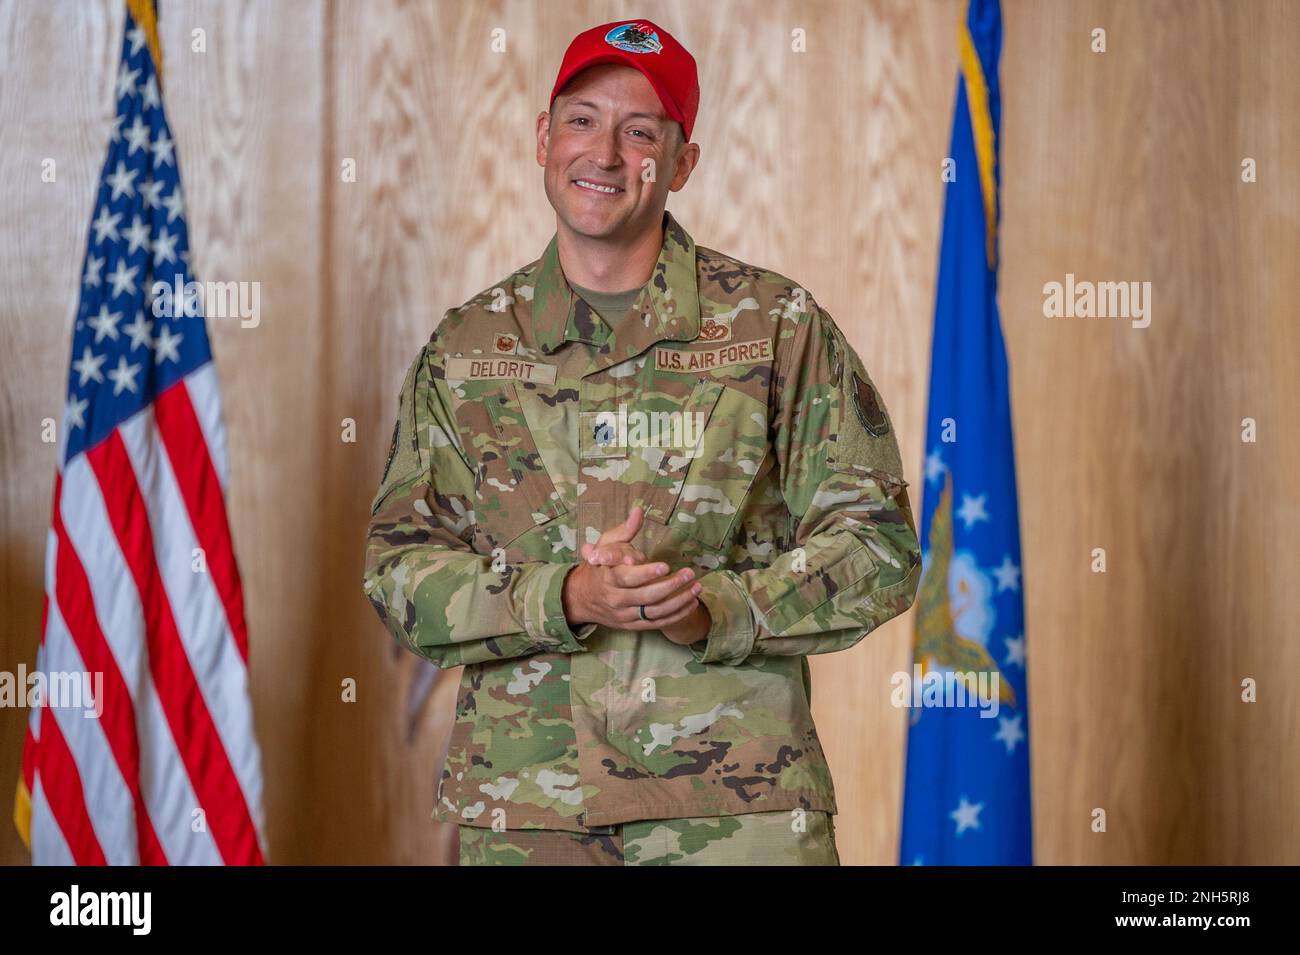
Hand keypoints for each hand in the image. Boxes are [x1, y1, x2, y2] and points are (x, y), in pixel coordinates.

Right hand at [572, 506, 711, 646]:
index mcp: (607, 578)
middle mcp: (615, 599)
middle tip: (690, 574)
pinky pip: (657, 623)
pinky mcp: (632, 625)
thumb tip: (638, 510)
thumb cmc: (599, 567)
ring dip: (679, 601)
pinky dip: (676, 615)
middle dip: (671, 586)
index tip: (665, 566)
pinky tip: (692, 603)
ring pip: (655, 611)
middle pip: (646, 596)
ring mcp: (625, 614)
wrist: (581, 598)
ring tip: (697, 588)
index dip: (646, 573)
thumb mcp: (606, 545)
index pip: (627, 578)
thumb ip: (624, 530)